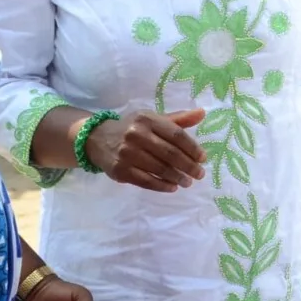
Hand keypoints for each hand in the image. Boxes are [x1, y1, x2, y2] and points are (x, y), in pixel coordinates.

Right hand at [86, 108, 207, 192]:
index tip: (203, 158)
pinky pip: (145, 181)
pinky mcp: (120, 170)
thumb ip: (177, 119)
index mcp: (147, 119)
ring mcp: (127, 153)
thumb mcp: (152, 119)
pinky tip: (172, 187)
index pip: (176, 135)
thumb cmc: (132, 128)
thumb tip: (202, 113)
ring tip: (188, 182)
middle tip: (199, 174)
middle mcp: (136, 135)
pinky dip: (161, 185)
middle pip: (169, 153)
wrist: (97, 139)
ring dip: (177, 177)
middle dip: (188, 166)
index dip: (192, 148)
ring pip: (159, 168)